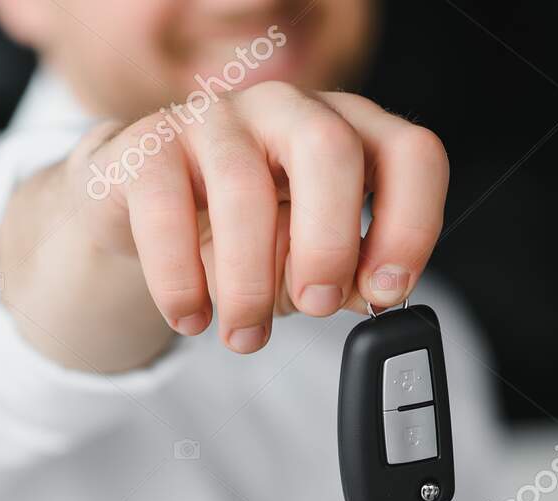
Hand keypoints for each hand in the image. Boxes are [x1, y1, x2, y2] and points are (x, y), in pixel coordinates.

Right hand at [0, 82, 448, 371]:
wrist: (146, 209)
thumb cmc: (249, 231)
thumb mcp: (310, 257)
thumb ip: (350, 274)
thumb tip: (372, 296)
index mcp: (350, 132)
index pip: (410, 154)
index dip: (411, 224)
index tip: (387, 291)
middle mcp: (289, 109)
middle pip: (330, 149)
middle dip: (329, 242)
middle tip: (314, 306)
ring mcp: (217, 118)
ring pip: (243, 187)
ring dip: (249, 282)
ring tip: (246, 334)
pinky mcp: (148, 145)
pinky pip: (165, 207)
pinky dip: (179, 277)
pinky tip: (190, 315)